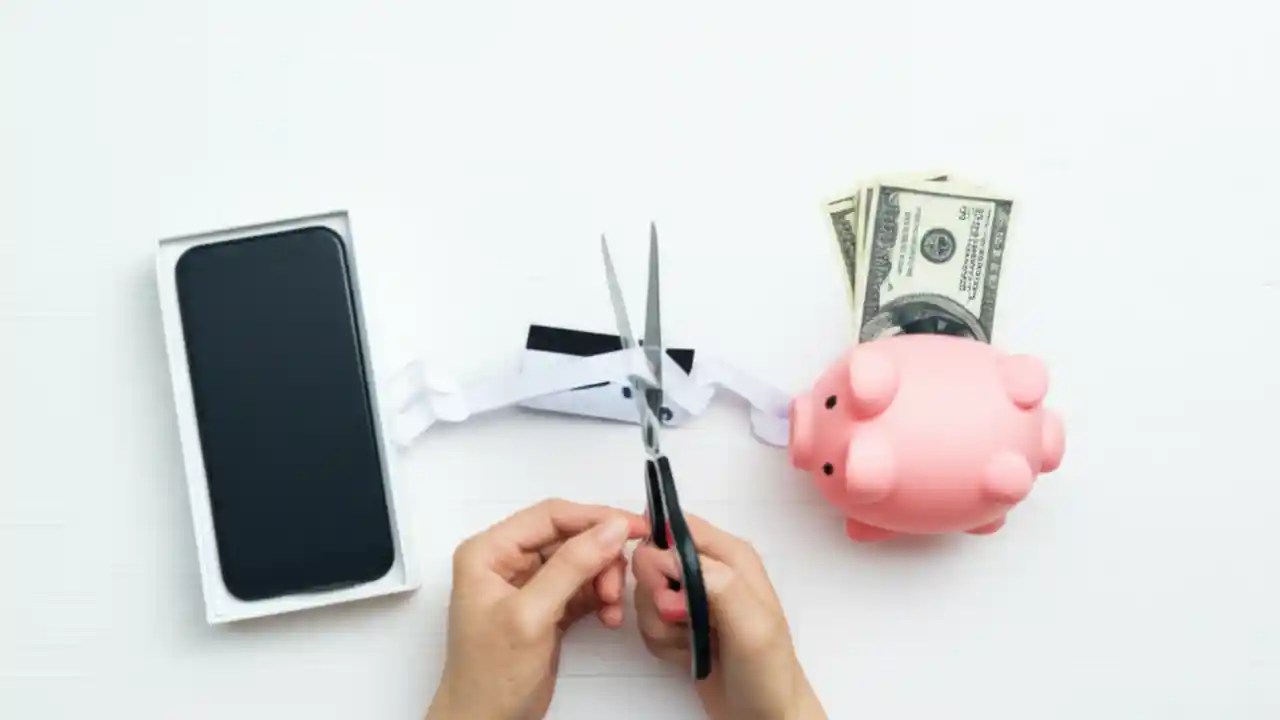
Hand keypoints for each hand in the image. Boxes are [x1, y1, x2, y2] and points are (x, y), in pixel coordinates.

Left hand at [425, 499, 647, 719]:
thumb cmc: (488, 677)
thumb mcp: (530, 615)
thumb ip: (571, 566)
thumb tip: (611, 528)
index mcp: (488, 552)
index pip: (550, 516)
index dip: (595, 518)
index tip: (633, 526)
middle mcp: (506, 562)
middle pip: (570, 537)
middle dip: (601, 556)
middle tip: (620, 580)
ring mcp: (528, 585)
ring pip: (581, 562)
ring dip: (604, 579)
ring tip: (612, 605)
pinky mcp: (546, 608)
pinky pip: (583, 588)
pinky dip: (601, 598)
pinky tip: (609, 616)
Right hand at [632, 515, 826, 719]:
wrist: (765, 716)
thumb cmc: (768, 673)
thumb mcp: (751, 625)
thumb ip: (716, 583)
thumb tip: (671, 555)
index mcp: (731, 556)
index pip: (676, 527)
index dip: (658, 555)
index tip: (666, 590)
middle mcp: (710, 569)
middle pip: (652, 560)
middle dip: (656, 597)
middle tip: (682, 621)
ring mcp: (694, 597)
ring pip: (646, 593)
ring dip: (659, 625)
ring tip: (691, 643)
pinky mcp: (681, 622)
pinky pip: (647, 621)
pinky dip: (659, 643)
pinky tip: (685, 654)